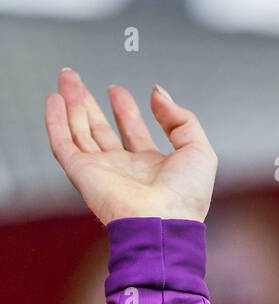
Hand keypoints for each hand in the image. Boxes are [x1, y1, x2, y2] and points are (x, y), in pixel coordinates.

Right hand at [44, 70, 217, 225]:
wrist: (163, 225)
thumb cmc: (185, 199)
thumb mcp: (198, 150)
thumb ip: (181, 119)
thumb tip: (158, 93)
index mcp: (151, 167)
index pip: (132, 132)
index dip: (125, 110)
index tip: (117, 90)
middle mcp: (124, 169)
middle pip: (101, 130)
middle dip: (90, 104)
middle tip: (79, 80)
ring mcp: (102, 171)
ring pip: (80, 132)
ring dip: (72, 105)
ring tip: (67, 79)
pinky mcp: (83, 174)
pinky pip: (63, 144)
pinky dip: (56, 121)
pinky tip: (54, 100)